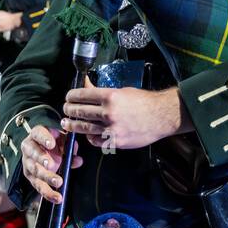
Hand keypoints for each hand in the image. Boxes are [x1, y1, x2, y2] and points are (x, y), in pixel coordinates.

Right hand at [20, 126, 82, 203]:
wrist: (43, 148)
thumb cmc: (55, 141)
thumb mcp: (63, 140)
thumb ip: (69, 148)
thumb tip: (77, 160)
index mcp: (36, 134)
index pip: (38, 133)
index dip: (44, 138)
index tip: (52, 144)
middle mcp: (29, 148)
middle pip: (33, 153)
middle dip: (42, 159)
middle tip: (52, 165)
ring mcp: (28, 163)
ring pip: (35, 171)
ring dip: (47, 177)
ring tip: (59, 182)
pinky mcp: (30, 177)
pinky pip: (38, 186)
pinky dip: (48, 193)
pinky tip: (57, 198)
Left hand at [60, 79, 189, 149]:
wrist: (161, 116)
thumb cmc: (144, 101)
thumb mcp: (123, 91)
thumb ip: (103, 91)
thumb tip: (86, 86)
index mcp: (110, 96)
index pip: (82, 95)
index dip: (71, 96)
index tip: (68, 97)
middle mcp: (108, 112)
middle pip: (79, 111)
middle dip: (68, 110)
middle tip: (65, 109)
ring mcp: (111, 128)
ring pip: (83, 127)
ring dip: (72, 125)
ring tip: (67, 123)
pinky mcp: (115, 141)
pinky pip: (95, 141)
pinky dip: (89, 138)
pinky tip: (87, 134)